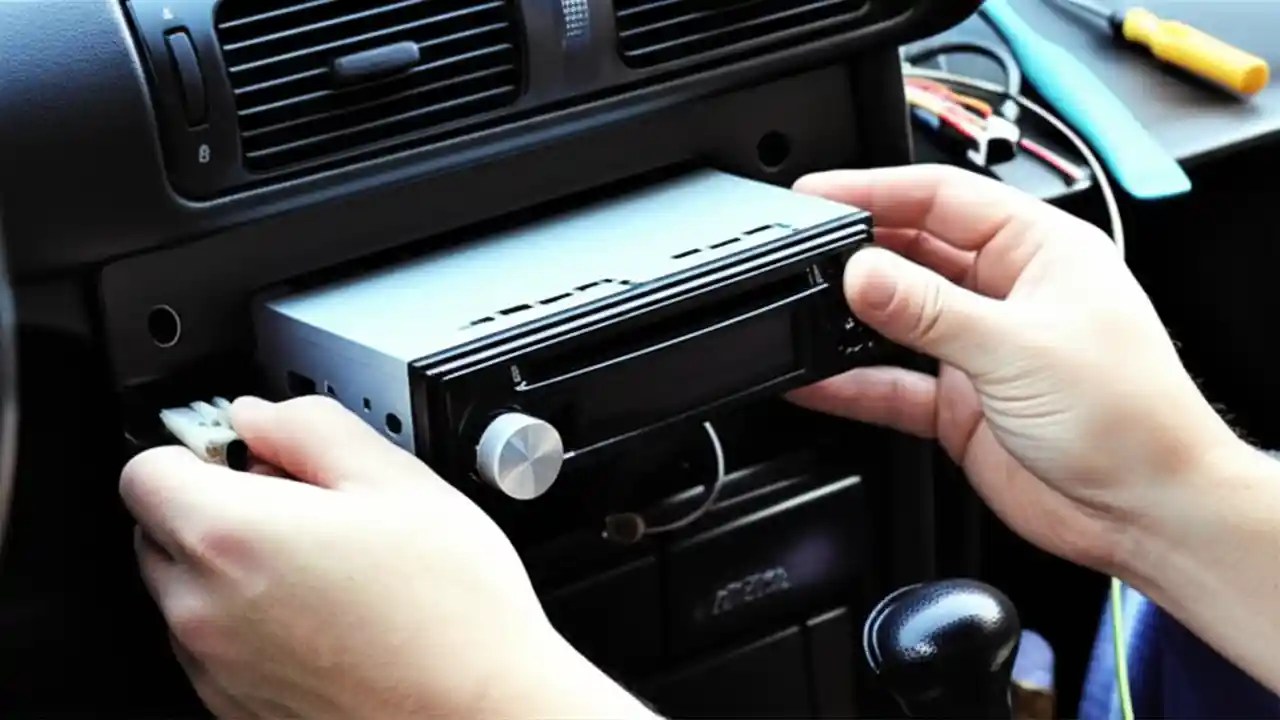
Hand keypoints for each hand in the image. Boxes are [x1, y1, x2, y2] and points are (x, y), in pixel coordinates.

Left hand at [120, 396, 652, 719]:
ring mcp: (217, 668)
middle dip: (217, 507)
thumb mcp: (398, 480)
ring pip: (188, 593)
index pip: (147, 470)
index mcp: (232, 537)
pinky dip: (252, 626)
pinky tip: (328, 618)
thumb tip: (262, 417)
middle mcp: (204, 609)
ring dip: (233, 571)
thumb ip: (312, 428)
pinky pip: (217, 648)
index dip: (201, 450)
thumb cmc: (452, 612)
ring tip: (327, 570)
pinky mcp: (238, 708)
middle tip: (301, 509)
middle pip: (160, 531)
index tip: (249, 456)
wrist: (483, 712)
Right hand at [788, 165, 1241, 573]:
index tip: (819, 195)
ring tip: (802, 315)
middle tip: (803, 257)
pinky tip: (818, 381)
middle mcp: (1008, 293)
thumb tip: (862, 272)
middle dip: (859, 254)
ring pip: (900, 321)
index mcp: (1039, 250)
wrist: (1147, 512)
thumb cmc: (1129, 418)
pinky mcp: (961, 404)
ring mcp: (982, 349)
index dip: (877, 190)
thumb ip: (928, 310)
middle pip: (916, 254)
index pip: (943, 198)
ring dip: (853, 321)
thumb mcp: (1017, 347)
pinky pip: (894, 384)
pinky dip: (855, 384)